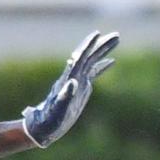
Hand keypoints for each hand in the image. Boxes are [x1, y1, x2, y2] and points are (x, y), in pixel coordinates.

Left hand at [22, 31, 118, 147]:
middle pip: (89, 56)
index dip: (88, 46)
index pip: (80, 58)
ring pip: (92, 61)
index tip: (98, 34)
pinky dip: (102, 65)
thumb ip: (64, 96)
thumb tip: (73, 82)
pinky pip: (94, 73)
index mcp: (68, 79)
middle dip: (102, 45)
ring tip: (116, 40)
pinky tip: (111, 61)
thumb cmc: (49, 120)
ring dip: (103, 50)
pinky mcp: (82, 88)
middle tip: (116, 35)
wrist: (43, 125)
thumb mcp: (57, 110)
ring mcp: (78, 81)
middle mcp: (73, 76)